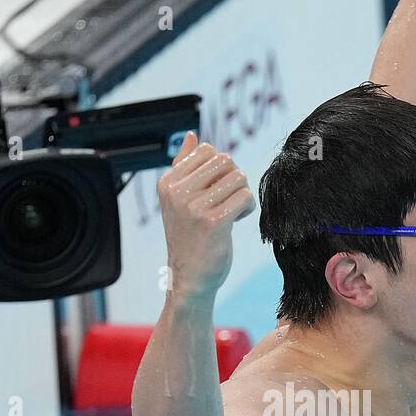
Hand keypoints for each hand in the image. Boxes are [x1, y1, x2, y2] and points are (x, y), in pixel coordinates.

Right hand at [158, 130, 255, 300]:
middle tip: (228, 200)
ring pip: (238, 178)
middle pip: (225, 160)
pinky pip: (244, 197)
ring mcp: (193, 207)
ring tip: (231, 211)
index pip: (207, 150)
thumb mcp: (180, 199)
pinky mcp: (213, 223)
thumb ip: (185, 166)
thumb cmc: (190, 237)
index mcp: (168, 182)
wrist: (190, 279)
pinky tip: (236, 221)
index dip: (219, 168)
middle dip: (234, 178)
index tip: (215, 190)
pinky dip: (247, 208)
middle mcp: (177, 192)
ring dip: (242, 194)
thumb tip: (192, 136)